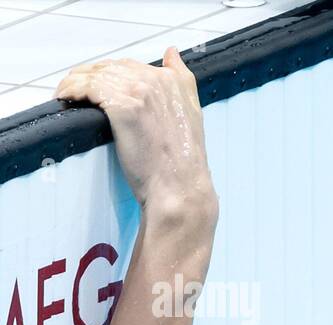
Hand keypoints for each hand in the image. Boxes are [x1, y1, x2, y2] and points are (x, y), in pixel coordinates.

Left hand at [55, 48, 215, 222]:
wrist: (180, 188)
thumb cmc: (183, 162)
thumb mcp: (192, 113)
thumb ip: (182, 81)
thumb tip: (171, 53)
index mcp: (175, 81)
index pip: (131, 66)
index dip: (111, 76)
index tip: (98, 88)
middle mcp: (159, 80)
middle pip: (111, 67)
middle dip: (90, 77)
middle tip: (76, 93)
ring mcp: (141, 92)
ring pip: (95, 75)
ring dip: (75, 83)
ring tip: (65, 96)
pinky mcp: (123, 106)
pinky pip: (87, 87)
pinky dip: (71, 90)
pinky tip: (65, 99)